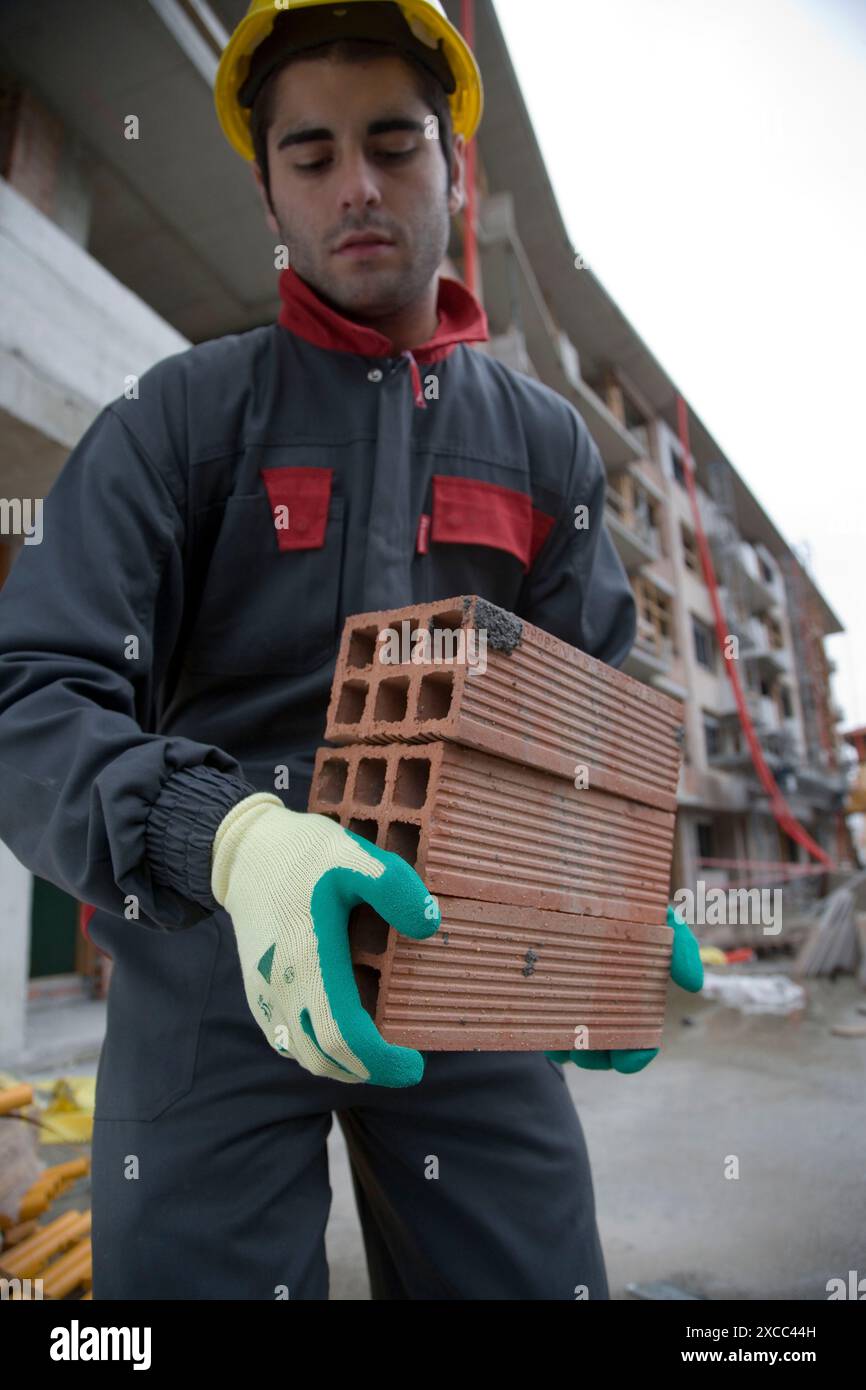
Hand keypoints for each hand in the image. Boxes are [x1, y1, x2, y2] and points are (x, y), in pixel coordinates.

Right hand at [211, 794, 439, 1086]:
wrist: (246, 851)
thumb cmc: (303, 854)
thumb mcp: (353, 855)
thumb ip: (393, 887)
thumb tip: (429, 927)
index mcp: (309, 961)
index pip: (344, 1037)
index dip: (381, 1063)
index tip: (415, 1064)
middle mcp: (282, 987)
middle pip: (324, 1058)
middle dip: (367, 1070)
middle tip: (402, 1062)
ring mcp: (265, 992)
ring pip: (301, 1053)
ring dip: (341, 1063)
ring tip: (375, 1051)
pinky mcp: (257, 990)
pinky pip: (284, 1038)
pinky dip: (314, 1049)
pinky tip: (337, 1033)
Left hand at [546, 903, 702, 1073]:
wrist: (578, 886)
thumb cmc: (629, 908)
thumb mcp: (663, 920)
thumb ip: (682, 948)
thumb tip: (694, 985)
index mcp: (633, 997)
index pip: (639, 1041)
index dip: (636, 1055)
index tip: (628, 1062)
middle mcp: (604, 1004)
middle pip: (601, 1047)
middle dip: (595, 1058)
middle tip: (586, 1053)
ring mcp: (572, 999)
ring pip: (570, 1041)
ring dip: (569, 1049)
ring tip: (564, 1041)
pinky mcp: (541, 991)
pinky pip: (539, 1023)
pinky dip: (543, 1032)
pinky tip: (543, 1029)